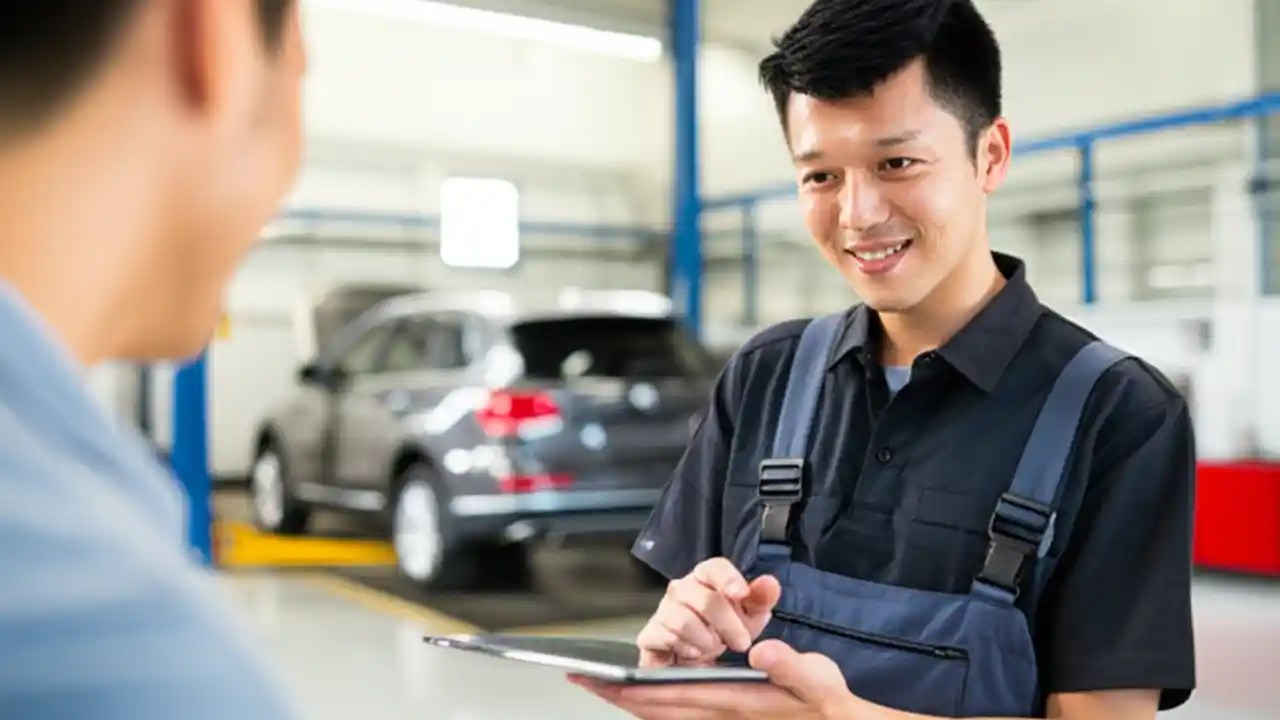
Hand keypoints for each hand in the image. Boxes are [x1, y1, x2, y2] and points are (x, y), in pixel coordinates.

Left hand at [570, 639, 872, 719]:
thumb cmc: (828, 704)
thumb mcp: (817, 678)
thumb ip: (790, 665)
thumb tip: (764, 650)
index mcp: (732, 703)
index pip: (667, 697)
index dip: (629, 689)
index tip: (596, 679)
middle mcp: (720, 715)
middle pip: (654, 710)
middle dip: (616, 696)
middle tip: (582, 680)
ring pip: (662, 716)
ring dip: (632, 703)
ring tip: (605, 687)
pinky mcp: (728, 719)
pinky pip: (678, 718)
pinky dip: (655, 710)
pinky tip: (646, 701)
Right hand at [636, 558, 781, 667]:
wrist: (695, 662)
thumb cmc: (723, 631)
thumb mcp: (750, 617)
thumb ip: (761, 599)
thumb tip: (770, 583)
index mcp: (706, 579)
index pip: (714, 567)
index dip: (729, 578)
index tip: (741, 594)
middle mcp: (681, 589)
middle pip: (705, 599)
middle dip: (728, 624)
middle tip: (741, 642)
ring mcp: (663, 611)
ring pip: (685, 621)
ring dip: (707, 640)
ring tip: (713, 647)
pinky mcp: (650, 634)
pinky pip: (667, 639)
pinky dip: (686, 649)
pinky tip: (694, 653)